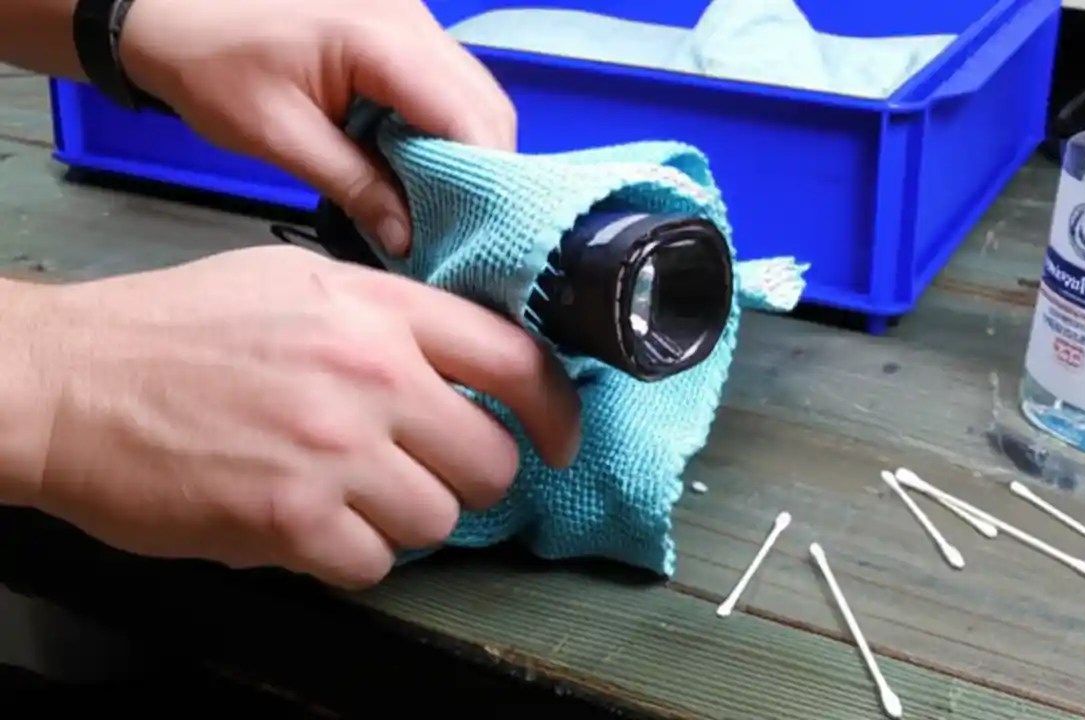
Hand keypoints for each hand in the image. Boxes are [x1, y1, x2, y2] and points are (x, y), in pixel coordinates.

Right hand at [20, 246, 579, 589]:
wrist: (71, 383)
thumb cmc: (179, 329)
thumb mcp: (298, 283)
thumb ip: (392, 319)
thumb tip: (467, 368)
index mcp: (378, 311)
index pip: (517, 361)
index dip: (555, 410)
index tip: (557, 439)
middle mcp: (370, 376)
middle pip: (491, 461)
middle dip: (466, 479)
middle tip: (421, 472)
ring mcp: (333, 451)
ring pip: (437, 521)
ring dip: (401, 519)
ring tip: (345, 494)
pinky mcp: (291, 520)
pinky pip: (374, 565)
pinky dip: (349, 555)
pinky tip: (307, 522)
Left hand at [116, 0, 516, 256]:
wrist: (170, 10)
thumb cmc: (211, 67)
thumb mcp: (280, 136)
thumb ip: (354, 186)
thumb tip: (410, 242)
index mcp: (382, 39)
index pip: (468, 116)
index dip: (482, 181)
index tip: (473, 236)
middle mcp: (413, 19)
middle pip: (486, 104)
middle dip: (482, 170)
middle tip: (459, 228)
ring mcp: (412, 17)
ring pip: (475, 94)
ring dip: (467, 151)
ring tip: (442, 204)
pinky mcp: (402, 27)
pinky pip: (447, 84)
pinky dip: (445, 128)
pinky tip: (422, 166)